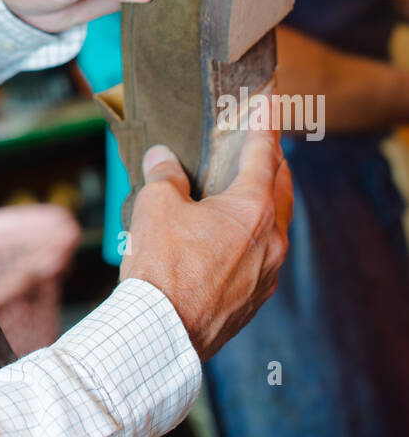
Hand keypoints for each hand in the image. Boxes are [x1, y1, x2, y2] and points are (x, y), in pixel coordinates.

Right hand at [119, 126, 292, 360]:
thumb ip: (164, 175)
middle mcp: (270, 239)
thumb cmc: (160, 267)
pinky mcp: (255, 298)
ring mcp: (267, 273)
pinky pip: (263, 255)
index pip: (263, 153)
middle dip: (272, 162)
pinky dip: (254, 235)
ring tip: (246, 189)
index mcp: (251, 209)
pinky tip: (232, 236)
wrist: (161, 334)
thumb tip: (163, 160)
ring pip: (275, 225)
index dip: (264, 123)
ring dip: (264, 201)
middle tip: (261, 144)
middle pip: (280, 188)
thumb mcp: (155, 206)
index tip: (270, 102)